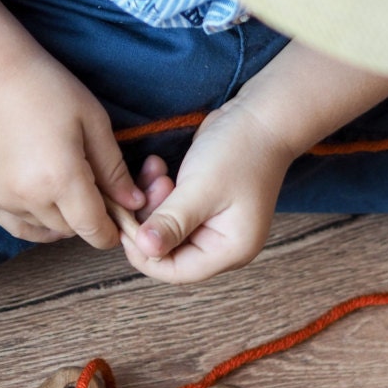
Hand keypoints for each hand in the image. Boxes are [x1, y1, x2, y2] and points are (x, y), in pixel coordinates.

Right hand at [0, 57, 143, 247]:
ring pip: (46, 230)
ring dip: (62, 219)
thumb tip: (133, 204)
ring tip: (65, 187)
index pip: (93, 230)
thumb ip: (114, 170)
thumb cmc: (49, 90)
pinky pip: (18, 228)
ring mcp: (5, 199)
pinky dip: (36, 225)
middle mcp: (31, 197)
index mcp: (62, 179)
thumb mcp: (94, 123)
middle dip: (87, 218)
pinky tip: (45, 207)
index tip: (117, 223)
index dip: (110, 232)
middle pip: (71, 230)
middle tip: (91, 190)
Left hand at [120, 102, 296, 283]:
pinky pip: (171, 211)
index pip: (177, 271)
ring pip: (165, 230)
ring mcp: (213, 227)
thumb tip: (144, 250)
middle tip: (153, 187)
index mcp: (230, 250)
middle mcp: (222, 245)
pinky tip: (158, 168)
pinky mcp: (203, 208)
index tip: (125, 226)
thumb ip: (171, 223)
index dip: (145, 255)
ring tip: (158, 174)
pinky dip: (159, 193)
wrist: (261, 116)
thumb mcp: (201, 189)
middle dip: (150, 222)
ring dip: (152, 203)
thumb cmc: (240, 152)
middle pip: (169, 251)